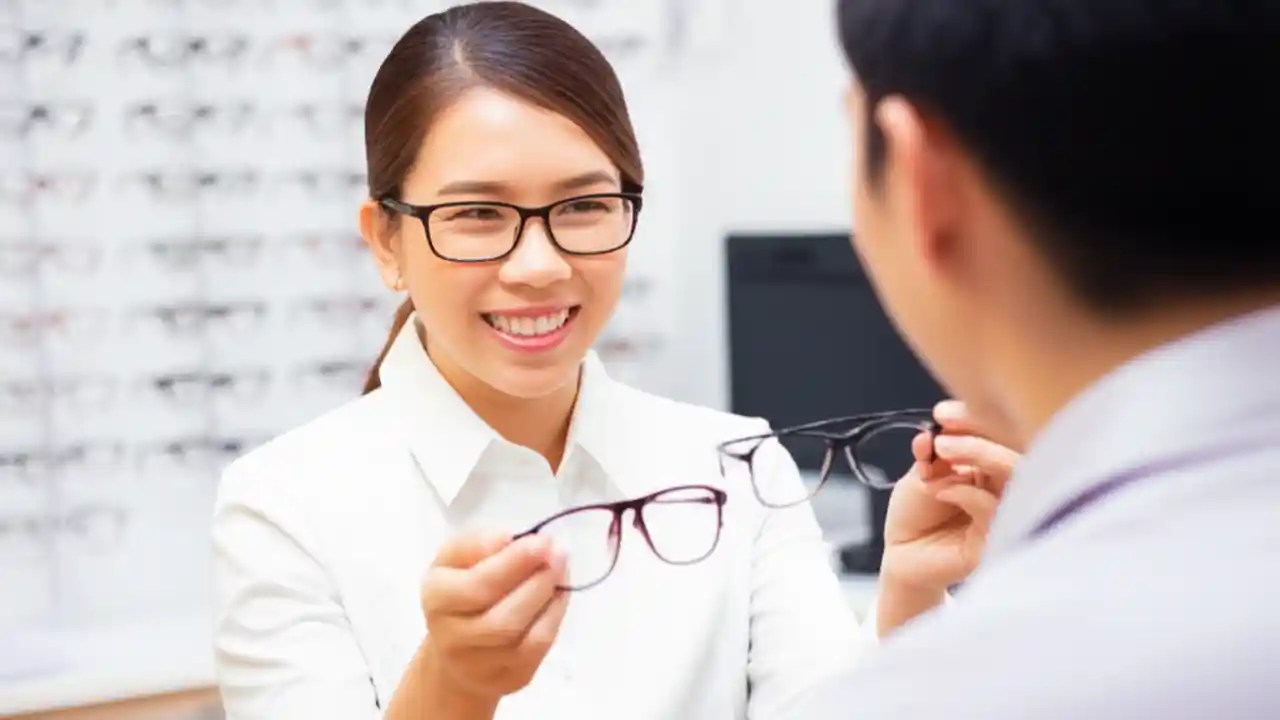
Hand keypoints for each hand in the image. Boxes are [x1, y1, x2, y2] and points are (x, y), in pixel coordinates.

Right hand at [420, 532, 569, 704]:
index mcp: (436, 600)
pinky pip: (539, 651)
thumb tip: (506, 539)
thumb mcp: (455, 558)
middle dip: (537, 583)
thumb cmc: (458, 589)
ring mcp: (481, 666)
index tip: (541, 540)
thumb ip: (476, 543)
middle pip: (503, 620)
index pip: (476, 587)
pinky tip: (559, 593)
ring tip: (561, 569)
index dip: (513, 564)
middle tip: (558, 553)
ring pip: (526, 639)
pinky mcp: (510, 679)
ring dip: (551, 600)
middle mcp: (453, 639)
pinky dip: (555, 617)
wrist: (456, 647)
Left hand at [876, 400, 1018, 632]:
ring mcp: (1007, 512)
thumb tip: (936, 430)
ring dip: (978, 455)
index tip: (943, 413)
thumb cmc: (917, 514)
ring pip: (1015, 475)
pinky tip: (941, 490)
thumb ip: (935, 453)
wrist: (902, 554)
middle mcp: (1007, 486)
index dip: (976, 418)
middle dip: (980, 434)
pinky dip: (967, 492)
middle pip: (1016, 449)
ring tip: (941, 451)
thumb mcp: (923, 474)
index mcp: (992, 466)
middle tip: (943, 433)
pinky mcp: (998, 540)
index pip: (1000, 434)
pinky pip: (995, 509)